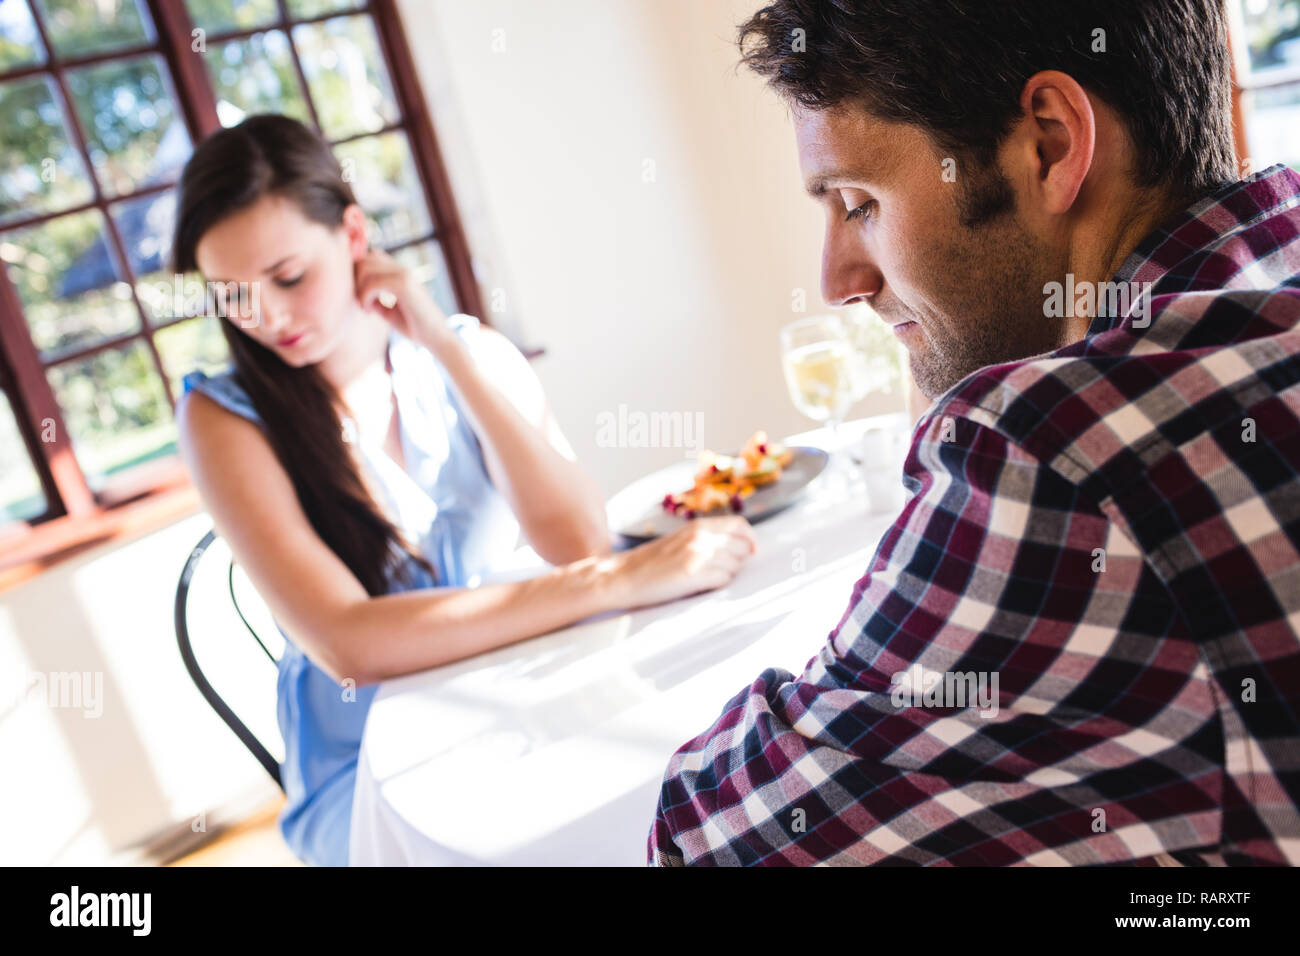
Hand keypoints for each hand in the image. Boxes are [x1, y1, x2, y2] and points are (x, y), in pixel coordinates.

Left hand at [353, 248, 455, 350]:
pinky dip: (365, 297)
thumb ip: (375, 299)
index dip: (359, 273)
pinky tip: (369, 311)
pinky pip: (373, 283)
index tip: (360, 296)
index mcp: (401, 273)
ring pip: (366, 267)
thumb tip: (357, 292)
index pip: (371, 257)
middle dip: (355, 280)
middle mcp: (403, 269)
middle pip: (365, 259)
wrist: (437, 338)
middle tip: (361, 302)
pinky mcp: (404, 286)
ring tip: (365, 307)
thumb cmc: (415, 327)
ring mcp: (405, 275)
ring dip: (359, 288)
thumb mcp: (389, 311)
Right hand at [608, 516, 756, 608]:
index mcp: (699, 525)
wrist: (623, 576)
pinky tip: (699, 585)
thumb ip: (708, 537)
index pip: (741, 526)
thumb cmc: (652, 562)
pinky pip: (723, 580)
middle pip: (743, 547)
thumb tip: (742, 545)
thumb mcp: (681, 539)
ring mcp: (698, 555)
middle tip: (720, 569)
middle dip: (738, 560)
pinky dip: (717, 584)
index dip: (750, 540)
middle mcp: (701, 536)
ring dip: (726, 574)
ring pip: (735, 566)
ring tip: (704, 578)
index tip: (750, 552)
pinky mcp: (693, 574)